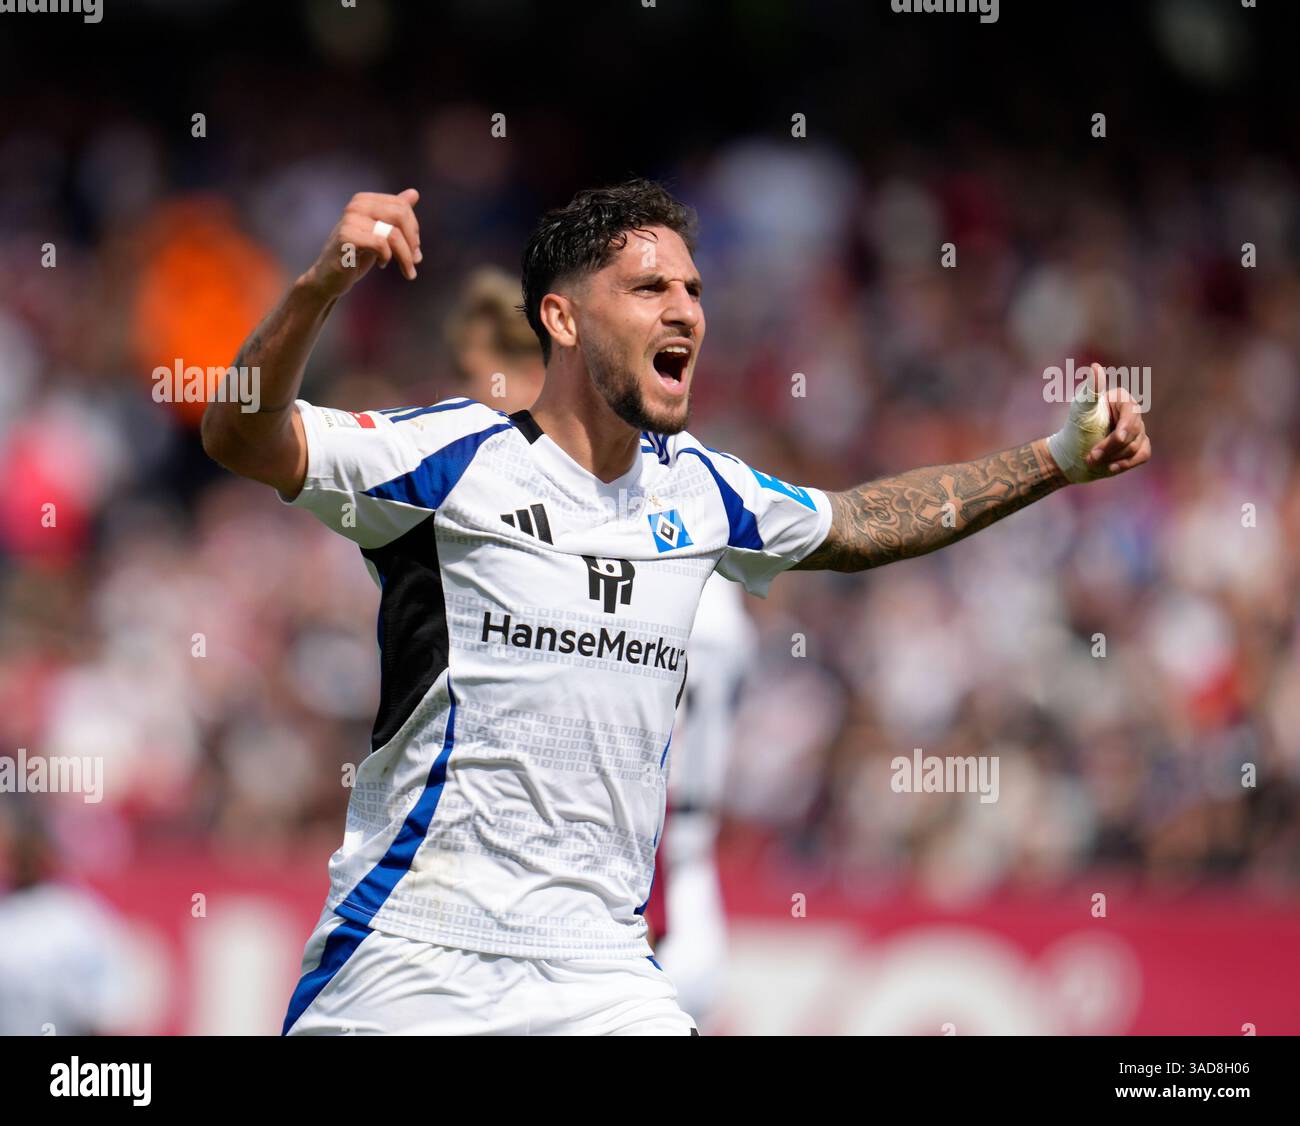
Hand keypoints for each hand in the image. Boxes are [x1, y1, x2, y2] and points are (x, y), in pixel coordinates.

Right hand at [301, 188, 421, 297]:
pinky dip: (387, 257)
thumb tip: (414, 192)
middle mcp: (356, 205)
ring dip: (405, 256)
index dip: (414, 228)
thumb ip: (395, 214)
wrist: (329, 277)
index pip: (401, 206)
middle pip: (400, 215)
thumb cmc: (356, 254)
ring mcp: (350, 220)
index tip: (415, 248)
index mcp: (364, 200)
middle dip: (412, 241)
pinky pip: (380, 244)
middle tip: (416, 260)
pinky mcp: (346, 237)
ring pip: (392, 233)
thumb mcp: (379, 233)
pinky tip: (382, 264)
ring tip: (408, 271)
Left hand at [1046, 362, 1151, 481]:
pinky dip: (1126, 464)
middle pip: (1134, 434)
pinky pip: (1143, 456)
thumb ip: (1092, 390)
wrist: (1069, 456)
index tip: (1117, 438)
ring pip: (1136, 447)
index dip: (1125, 429)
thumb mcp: (1082, 410)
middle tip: (1091, 456)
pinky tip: (1110, 468)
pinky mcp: (1137, 447)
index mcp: (1122, 399)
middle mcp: (1132, 413)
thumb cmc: (1073, 429)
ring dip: (1112, 458)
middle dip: (1111, 447)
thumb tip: (1095, 366)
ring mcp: (1136, 430)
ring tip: (1092, 459)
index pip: (1133, 414)